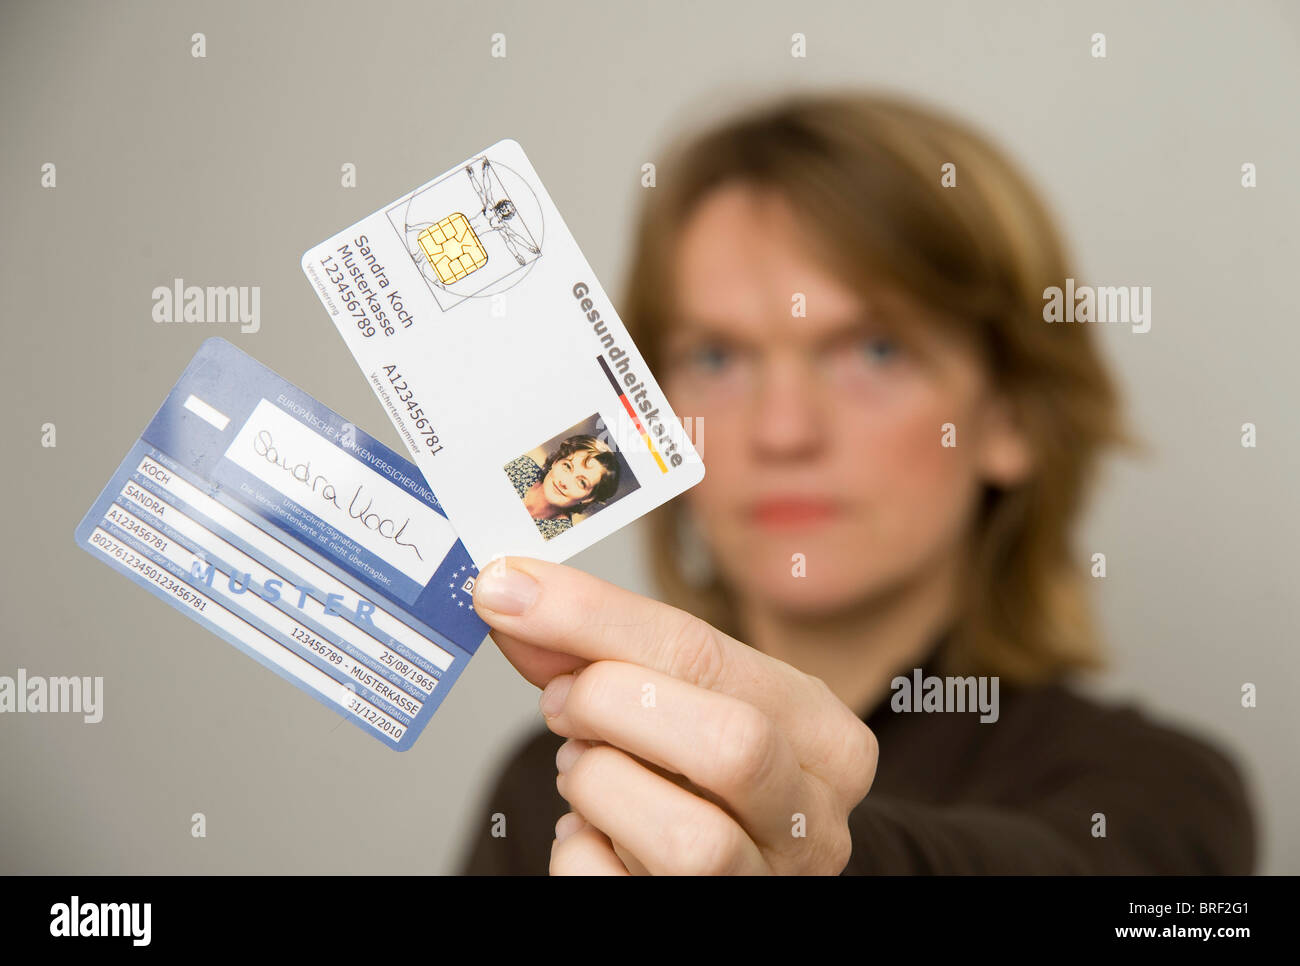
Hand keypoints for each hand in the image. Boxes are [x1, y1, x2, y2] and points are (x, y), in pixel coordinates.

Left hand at [471, 555, 878, 874]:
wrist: (736, 871)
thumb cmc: (708, 778)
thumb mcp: (686, 701)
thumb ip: (605, 649)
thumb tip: (512, 591)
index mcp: (826, 740)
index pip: (709, 654)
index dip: (594, 617)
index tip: (511, 590)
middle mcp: (812, 824)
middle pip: (730, 745)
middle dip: (616, 707)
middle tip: (564, 703)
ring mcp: (762, 886)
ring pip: (691, 841)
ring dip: (601, 788)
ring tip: (582, 771)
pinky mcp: (697, 926)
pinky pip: (613, 889)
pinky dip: (578, 850)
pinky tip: (591, 830)